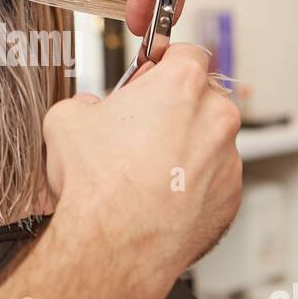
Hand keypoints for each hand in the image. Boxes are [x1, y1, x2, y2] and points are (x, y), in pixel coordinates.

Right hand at [43, 44, 241, 292]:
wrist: (114, 245)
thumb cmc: (98, 184)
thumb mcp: (66, 121)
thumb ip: (85, 103)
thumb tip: (87, 109)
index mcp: (183, 84)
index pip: (187, 53)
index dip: (165, 65)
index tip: (151, 78)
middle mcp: (216, 117)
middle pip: (201, 98)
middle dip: (174, 109)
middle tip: (140, 131)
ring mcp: (228, 159)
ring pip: (208, 142)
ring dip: (184, 149)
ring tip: (145, 173)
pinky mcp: (231, 197)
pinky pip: (213, 180)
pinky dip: (192, 185)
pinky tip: (159, 198)